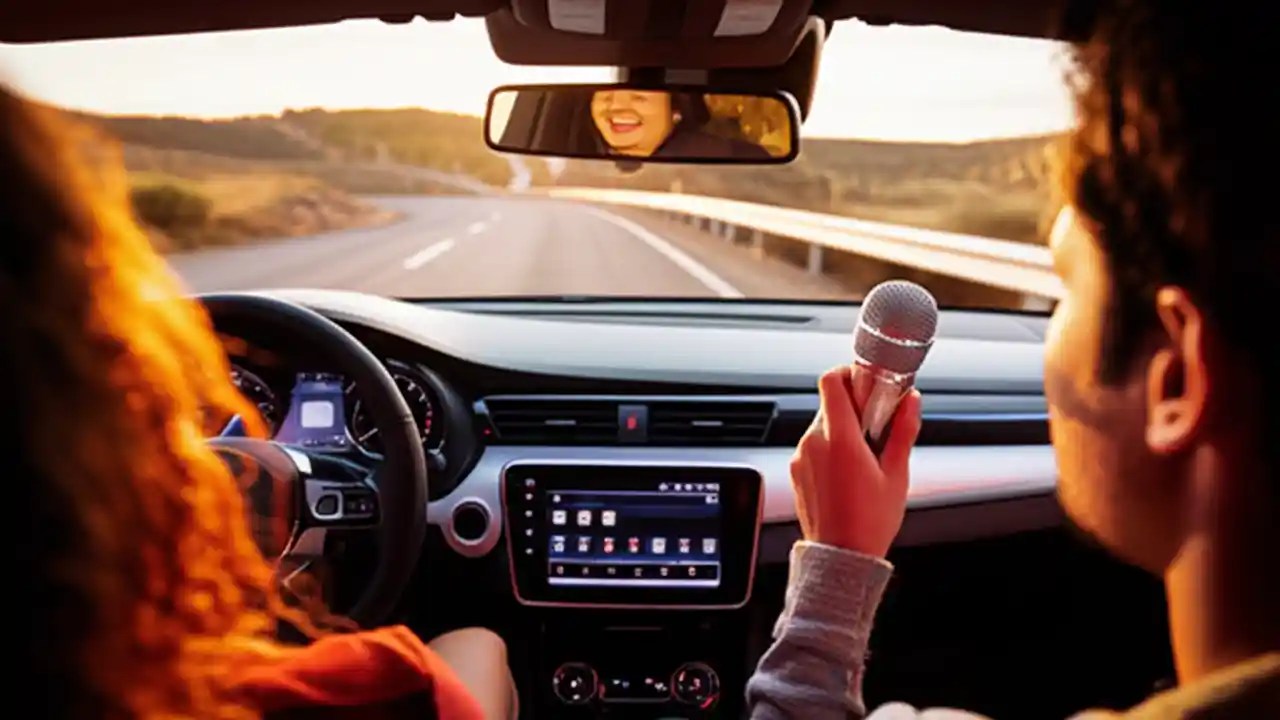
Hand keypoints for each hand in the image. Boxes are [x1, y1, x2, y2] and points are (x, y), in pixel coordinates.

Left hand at [790, 365, 922, 557]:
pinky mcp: (797, 471)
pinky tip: (849, 471)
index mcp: (840, 440)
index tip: (866, 382)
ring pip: (821, 426)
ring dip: (843, 429)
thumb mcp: (897, 475)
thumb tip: (911, 401)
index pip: (831, 381)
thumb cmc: (868, 523)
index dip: (848, 373)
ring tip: (866, 455)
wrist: (840, 558)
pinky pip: (813, 447)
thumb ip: (903, 431)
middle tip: (877, 425)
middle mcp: (814, 444)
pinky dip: (830, 448)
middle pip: (829, 404)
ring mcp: (801, 458)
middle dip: (853, 408)